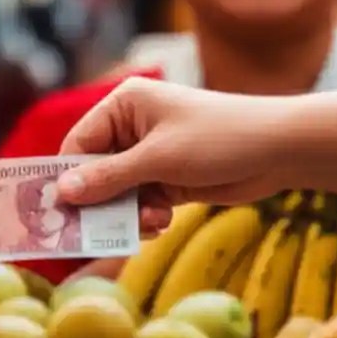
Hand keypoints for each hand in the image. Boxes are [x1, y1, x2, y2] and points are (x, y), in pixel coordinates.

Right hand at [55, 78, 285, 227]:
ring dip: (130, 213)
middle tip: (98, 232)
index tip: (57, 213)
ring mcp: (151, 154)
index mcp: (124, 105)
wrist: (279, 150)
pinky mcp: (169, 178)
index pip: (78, 144)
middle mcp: (133, 127)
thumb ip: (108, 178)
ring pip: (118, 194)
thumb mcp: (158, 159)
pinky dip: (148, 216)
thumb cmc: (218, 138)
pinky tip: (165, 221)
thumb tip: (62, 192)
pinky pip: (141, 203)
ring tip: (152, 221)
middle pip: (95, 173)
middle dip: (103, 202)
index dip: (67, 178)